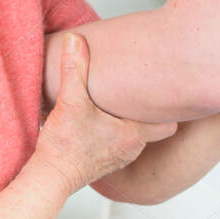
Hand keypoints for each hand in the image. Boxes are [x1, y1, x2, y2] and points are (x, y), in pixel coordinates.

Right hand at [36, 32, 178, 194]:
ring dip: (129, 122)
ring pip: (135, 136)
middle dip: (147, 111)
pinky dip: (114, 134)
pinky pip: (119, 145)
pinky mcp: (104, 163)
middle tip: (142, 92)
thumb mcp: (69, 101)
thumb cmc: (63, 147)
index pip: (170, 123)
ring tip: (119, 105)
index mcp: (132, 134)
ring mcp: (119, 158)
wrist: (49, 178)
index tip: (162, 93)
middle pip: (152, 127)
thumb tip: (75, 40)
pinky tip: (99, 123)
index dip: (168, 108)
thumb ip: (74, 68)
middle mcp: (131, 149)